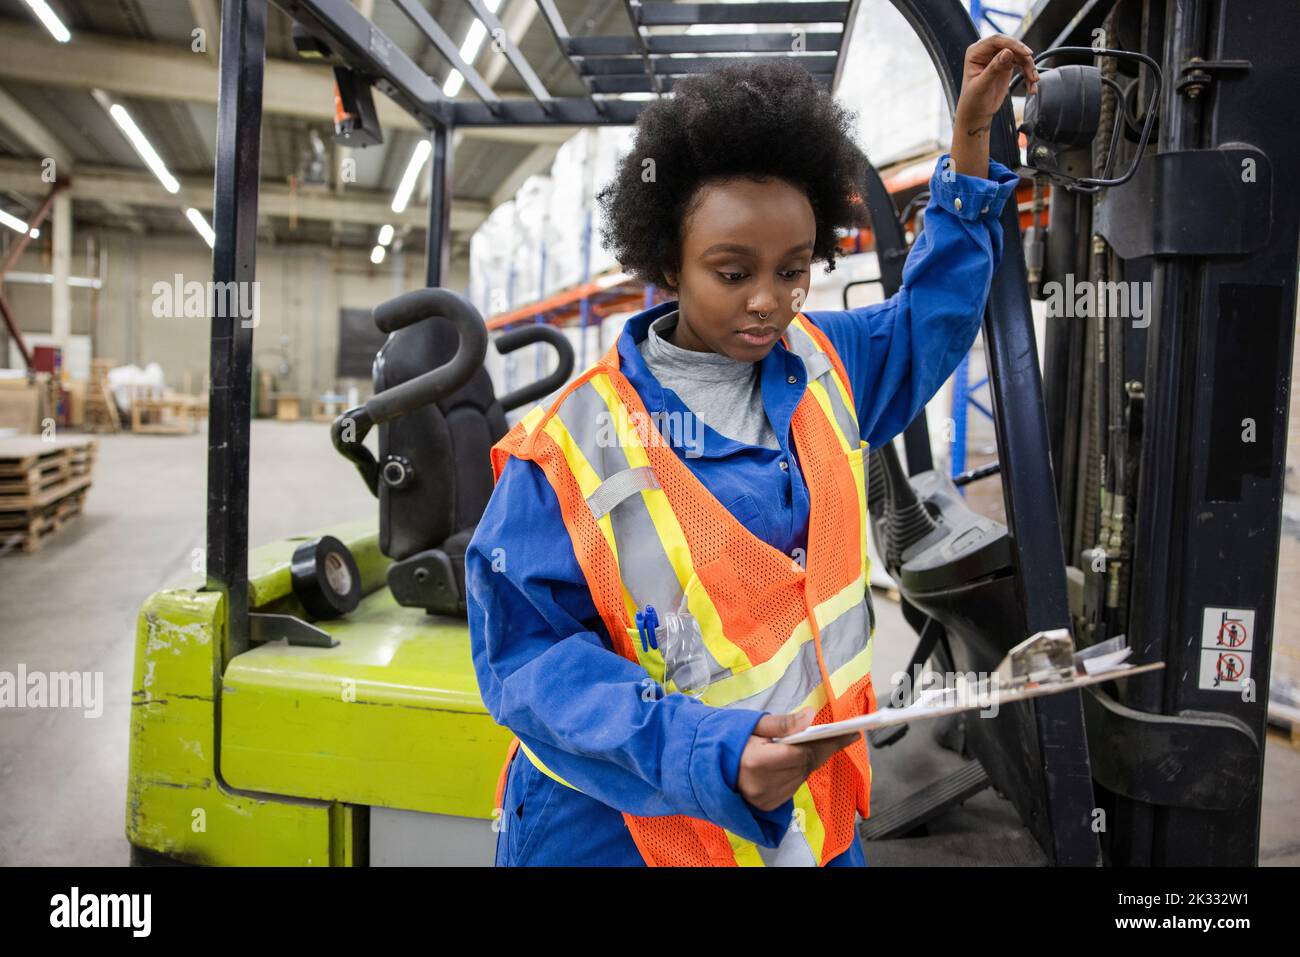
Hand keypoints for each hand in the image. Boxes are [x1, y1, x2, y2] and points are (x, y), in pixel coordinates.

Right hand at [736, 708, 861, 811]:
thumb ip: (782, 723)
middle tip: (840, 734)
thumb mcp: (751, 724)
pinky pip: (794, 785)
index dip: (829, 742)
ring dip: (809, 759)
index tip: (852, 733)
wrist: (703, 764)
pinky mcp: (767, 806)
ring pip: (802, 776)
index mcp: (757, 762)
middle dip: (823, 747)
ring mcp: (765, 799)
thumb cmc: (727, 739)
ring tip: (813, 744)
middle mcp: (763, 786)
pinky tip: (793, 759)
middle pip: (806, 765)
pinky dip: (798, 771)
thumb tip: (811, 717)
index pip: (804, 752)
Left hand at [956, 34, 1038, 122]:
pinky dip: (1029, 74)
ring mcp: (998, 57)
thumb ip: (994, 68)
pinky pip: (1023, 64)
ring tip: (1033, 82)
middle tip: (1032, 71)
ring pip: (1020, 55)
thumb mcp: (982, 85)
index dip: (1013, 44)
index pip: (996, 40)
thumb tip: (1008, 52)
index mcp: (975, 52)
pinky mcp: (1007, 64)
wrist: (976, 113)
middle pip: (1011, 45)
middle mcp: (987, 51)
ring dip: (1029, 67)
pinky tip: (1032, 87)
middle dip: (1024, 57)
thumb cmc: (973, 101)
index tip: (1027, 54)